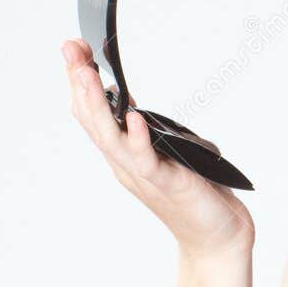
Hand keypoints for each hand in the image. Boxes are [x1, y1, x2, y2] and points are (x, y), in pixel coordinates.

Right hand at [62, 39, 254, 255]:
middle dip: (80, 82)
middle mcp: (125, 165)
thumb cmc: (194, 196)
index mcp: (123, 156)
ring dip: (97, 104)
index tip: (75, 49)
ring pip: (110, 138)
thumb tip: (127, 106)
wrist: (216, 238)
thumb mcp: (164, 154)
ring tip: (88, 73)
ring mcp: (143, 176)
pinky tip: (133, 116)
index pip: (92, 115)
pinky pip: (146, 161)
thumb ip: (144, 133)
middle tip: (71, 48)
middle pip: (93, 121)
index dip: (81, 83)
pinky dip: (138, 139)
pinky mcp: (167, 184)